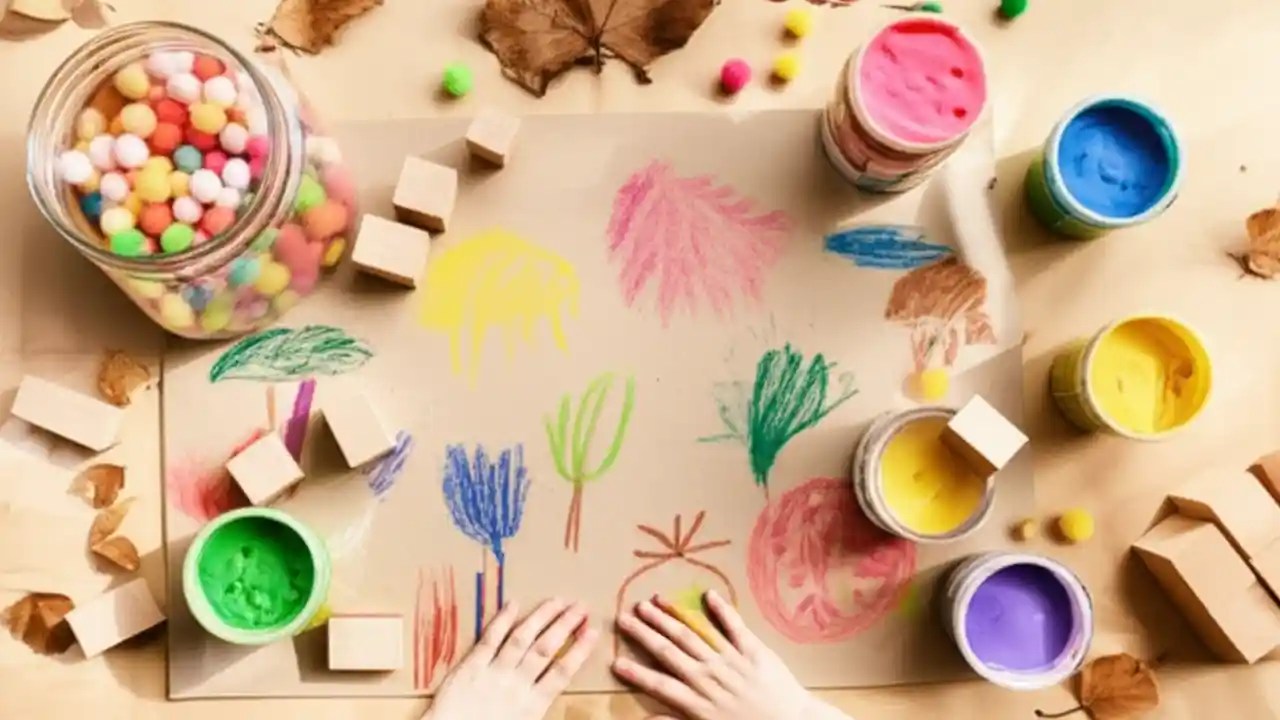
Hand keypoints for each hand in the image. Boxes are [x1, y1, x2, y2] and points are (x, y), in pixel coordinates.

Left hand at [426, 598, 599, 719]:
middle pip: (545, 649)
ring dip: (541, 617)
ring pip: (522, 638)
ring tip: (557, 600)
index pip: (562, 673)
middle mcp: (516, 684)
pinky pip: (489, 640)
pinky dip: (501, 620)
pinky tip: (513, 604)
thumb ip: (537, 707)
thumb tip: (554, 687)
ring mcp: (493, 673)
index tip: (592, 632)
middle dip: (565, 625)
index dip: (579, 650)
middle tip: (581, 606)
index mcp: (532, 705)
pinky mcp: (470, 667)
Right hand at [612, 590, 845, 719]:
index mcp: (700, 702)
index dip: (638, 673)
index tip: (615, 660)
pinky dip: (722, 610)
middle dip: (645, 634)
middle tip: (623, 617)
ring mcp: (732, 661)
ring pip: (695, 635)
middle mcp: (710, 678)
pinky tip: (708, 594)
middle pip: (671, 651)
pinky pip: (735, 627)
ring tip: (652, 601)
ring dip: (672, 617)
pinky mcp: (754, 651)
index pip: (661, 685)